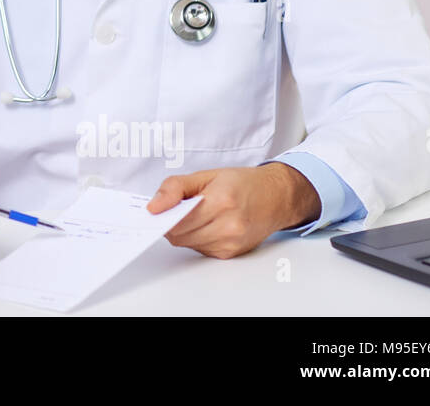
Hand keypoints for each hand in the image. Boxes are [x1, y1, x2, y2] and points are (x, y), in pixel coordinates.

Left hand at [147, 163, 321, 258]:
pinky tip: (208, 224)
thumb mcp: (206, 175)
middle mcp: (228, 226)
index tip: (158, 210)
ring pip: (187, 244)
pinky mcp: (231, 253)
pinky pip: (200, 250)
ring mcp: (231, 243)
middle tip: (178, 208)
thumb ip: (174, 188)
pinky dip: (197, 238)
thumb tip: (153, 207)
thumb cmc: (242, 183)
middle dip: (172, 222)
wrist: (276, 197)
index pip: (177, 221)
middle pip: (179, 236)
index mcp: (221, 201)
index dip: (164, 215)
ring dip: (184, 231)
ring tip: (197, 214)